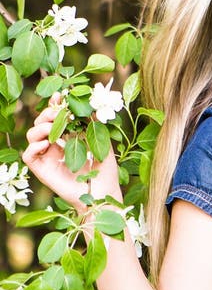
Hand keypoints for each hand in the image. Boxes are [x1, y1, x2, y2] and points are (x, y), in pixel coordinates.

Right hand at [22, 94, 120, 213]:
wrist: (103, 193)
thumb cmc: (105, 170)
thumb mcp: (102, 141)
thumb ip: (95, 123)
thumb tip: (92, 102)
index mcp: (68, 136)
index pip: (56, 116)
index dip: (55, 104)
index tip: (60, 95)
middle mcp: (55, 145)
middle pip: (41, 122)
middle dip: (48, 113)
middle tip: (59, 112)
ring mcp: (48, 157)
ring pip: (32, 136)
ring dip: (40, 127)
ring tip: (54, 128)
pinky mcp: (42, 171)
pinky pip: (28, 156)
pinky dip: (34, 147)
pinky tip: (48, 144)